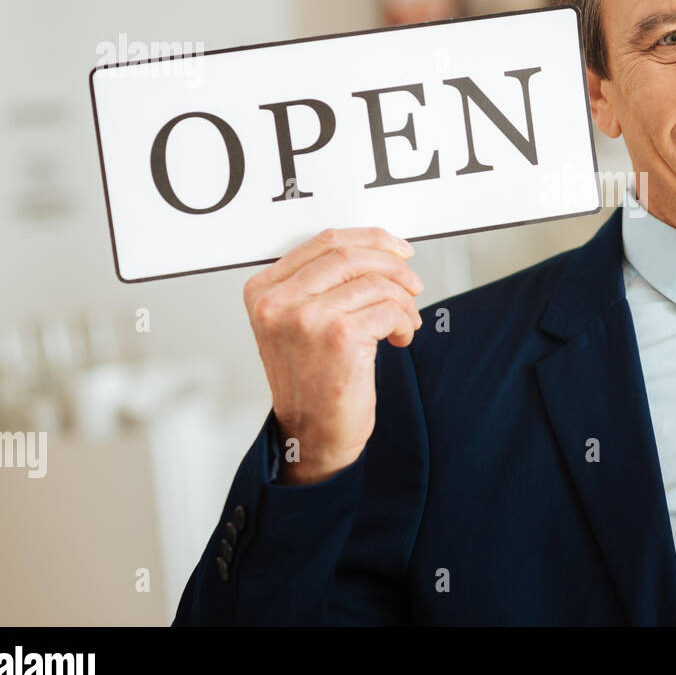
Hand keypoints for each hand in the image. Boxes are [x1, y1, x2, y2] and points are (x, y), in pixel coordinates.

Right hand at [242, 227, 423, 484]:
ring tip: (406, 321)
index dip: (370, 239)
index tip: (397, 248)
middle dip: (393, 266)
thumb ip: (319, 283)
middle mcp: (278, 302)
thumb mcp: (296, 324)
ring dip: (404, 300)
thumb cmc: (310, 380)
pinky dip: (405, 321)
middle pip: (351, 255)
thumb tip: (375, 248)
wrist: (312, 435)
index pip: (324, 241)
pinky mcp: (339, 337)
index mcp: (263, 291)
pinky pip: (389, 309)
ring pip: (376, 282)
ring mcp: (307, 318)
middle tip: (412, 283)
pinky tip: (400, 338)